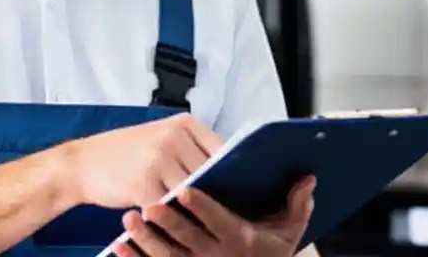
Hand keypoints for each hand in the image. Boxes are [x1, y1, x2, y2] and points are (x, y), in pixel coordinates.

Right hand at [68, 113, 223, 208]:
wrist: (81, 164)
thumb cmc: (123, 154)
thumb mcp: (159, 138)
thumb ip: (190, 149)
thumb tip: (225, 173)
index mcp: (183, 124)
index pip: (222, 150)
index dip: (228, 173)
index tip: (230, 190)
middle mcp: (174, 137)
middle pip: (209, 173)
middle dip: (211, 192)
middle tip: (212, 209)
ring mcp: (160, 160)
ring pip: (191, 192)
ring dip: (192, 208)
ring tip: (194, 219)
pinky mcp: (146, 185)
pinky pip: (169, 207)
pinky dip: (171, 216)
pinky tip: (170, 222)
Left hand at [113, 176, 315, 256]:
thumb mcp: (287, 235)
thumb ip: (296, 207)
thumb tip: (308, 179)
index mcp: (239, 238)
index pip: (217, 220)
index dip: (200, 206)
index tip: (184, 189)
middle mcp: (216, 256)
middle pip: (187, 238)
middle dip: (167, 222)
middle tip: (148, 205)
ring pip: (167, 255)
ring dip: (146, 239)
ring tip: (129, 219)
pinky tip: (119, 246)